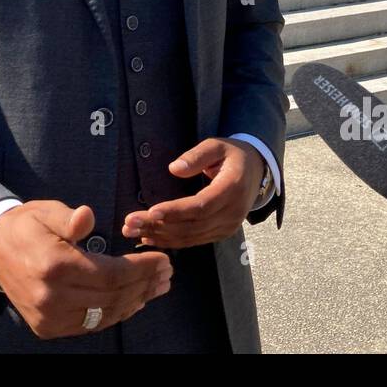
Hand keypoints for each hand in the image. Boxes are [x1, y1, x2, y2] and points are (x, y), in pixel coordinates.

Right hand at [0, 200, 171, 339]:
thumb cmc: (26, 226)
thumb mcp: (45, 212)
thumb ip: (69, 218)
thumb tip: (87, 215)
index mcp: (54, 266)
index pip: (111, 274)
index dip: (141, 268)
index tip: (163, 259)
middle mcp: (52, 298)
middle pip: (113, 296)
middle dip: (144, 284)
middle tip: (166, 273)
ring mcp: (49, 318)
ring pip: (105, 315)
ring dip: (135, 301)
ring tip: (157, 287)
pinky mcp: (48, 328)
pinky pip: (90, 324)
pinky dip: (114, 313)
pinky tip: (132, 301)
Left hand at [121, 137, 264, 248]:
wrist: (257, 171)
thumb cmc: (232, 154)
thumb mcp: (217, 145)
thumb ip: (197, 156)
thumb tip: (174, 169)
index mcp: (232, 189)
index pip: (201, 206)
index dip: (176, 211)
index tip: (151, 211)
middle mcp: (232, 213)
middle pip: (192, 225)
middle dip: (158, 226)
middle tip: (129, 224)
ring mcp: (228, 227)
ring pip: (191, 237)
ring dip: (160, 236)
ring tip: (132, 231)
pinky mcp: (222, 233)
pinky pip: (194, 240)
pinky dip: (171, 241)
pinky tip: (149, 238)